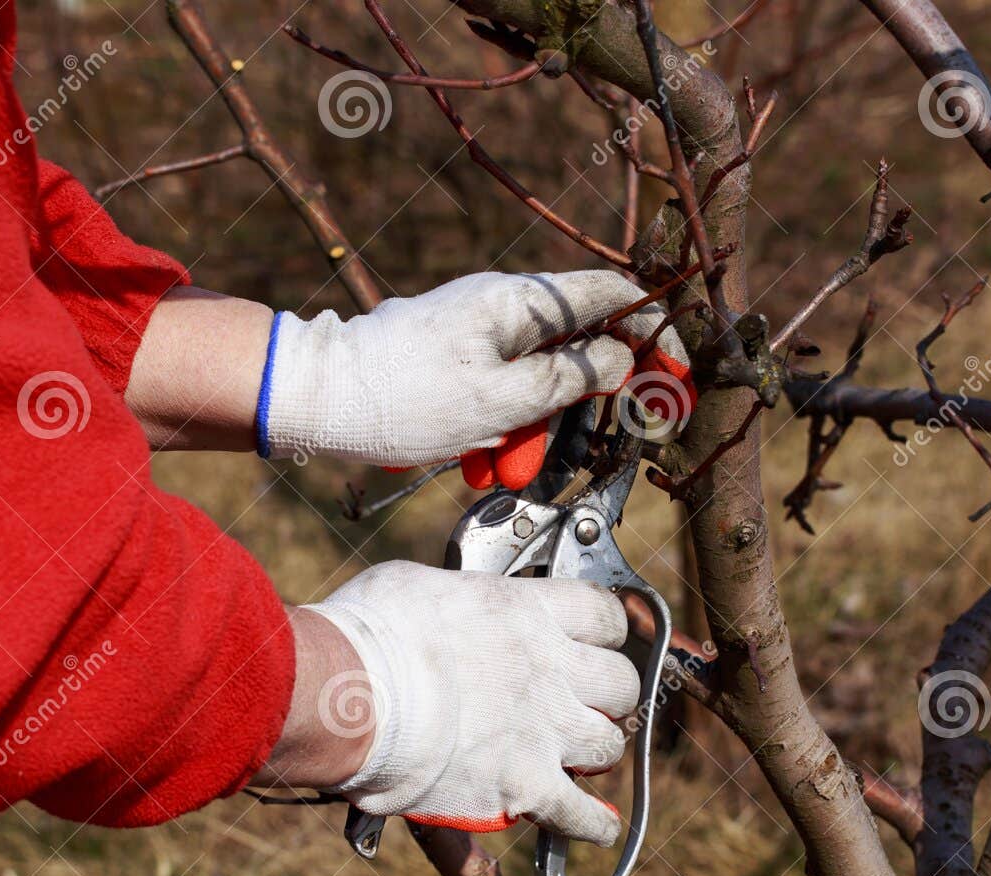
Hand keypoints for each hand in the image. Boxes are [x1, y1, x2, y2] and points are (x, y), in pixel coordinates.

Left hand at [257, 270, 689, 472]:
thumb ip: (571, 378)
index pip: (614, 296)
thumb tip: (621, 359)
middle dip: (582, 403)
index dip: (654, 332)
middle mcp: (503, 306)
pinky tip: (473, 458)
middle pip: (578, 345)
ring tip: (502, 465)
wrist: (317, 397)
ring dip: (532, 428)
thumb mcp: (503, 399)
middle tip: (590, 444)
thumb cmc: (403, 396)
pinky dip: (497, 425)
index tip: (673, 376)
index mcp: (522, 301)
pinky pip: (498, 390)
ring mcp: (477, 330)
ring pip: (536, 379)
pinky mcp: (454, 357)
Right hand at [301, 561, 640, 845]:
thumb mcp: (416, 588)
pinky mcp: (527, 785)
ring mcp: (545, 729)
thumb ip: (453, 603)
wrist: (355, 697)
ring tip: (583, 756)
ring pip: (608, 743)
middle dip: (608, 693)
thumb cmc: (370, 635)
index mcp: (525, 611)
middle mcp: (549, 668)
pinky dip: (593, 821)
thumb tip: (441, 611)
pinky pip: (582, 813)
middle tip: (589, 701)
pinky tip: (599, 823)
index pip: (602, 614)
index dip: (607, 629)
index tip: (603, 639)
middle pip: (619, 681)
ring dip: (598, 750)